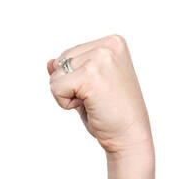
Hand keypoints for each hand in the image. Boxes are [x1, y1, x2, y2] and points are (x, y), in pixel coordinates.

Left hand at [47, 34, 153, 156]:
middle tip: (95, 98)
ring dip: (68, 94)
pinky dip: (65, 103)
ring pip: (56, 74)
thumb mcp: (89, 84)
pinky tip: (88, 106)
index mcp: (112, 42)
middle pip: (61, 61)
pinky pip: (56, 87)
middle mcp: (108, 46)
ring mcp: (100, 58)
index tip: (99, 89)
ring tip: (93, 101)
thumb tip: (49, 63)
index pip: (70, 54)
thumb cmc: (112, 113)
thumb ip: (71, 69)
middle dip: (70, 84)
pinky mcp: (91, 75)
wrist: (130, 135)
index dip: (75, 78)